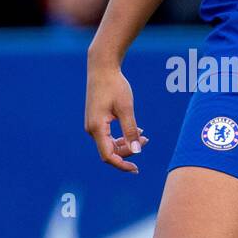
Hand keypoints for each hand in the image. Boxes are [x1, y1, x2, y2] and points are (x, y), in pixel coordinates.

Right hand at [84, 57, 149, 173]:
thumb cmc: (114, 86)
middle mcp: (91, 129)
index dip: (122, 164)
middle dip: (129, 150)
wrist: (102, 68)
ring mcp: (92, 124)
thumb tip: (136, 151)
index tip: (135, 169)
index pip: (108, 156)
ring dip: (126, 143)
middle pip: (110, 150)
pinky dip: (121, 136)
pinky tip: (136, 130)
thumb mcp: (126, 108)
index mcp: (96, 128)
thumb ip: (130, 130)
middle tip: (146, 141)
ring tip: (144, 136)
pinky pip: (108, 135)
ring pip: (109, 143)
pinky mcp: (96, 120)